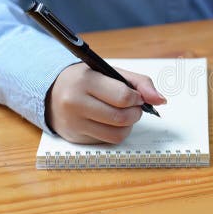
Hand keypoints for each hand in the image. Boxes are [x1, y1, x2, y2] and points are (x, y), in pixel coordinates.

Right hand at [45, 63, 166, 143]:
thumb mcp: (110, 72)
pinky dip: (115, 133)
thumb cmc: (87, 80)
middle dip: (135, 113)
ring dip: (128, 126)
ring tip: (124, 115)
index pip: (123, 97)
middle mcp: (75, 103)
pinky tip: (109, 122)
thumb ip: (140, 83)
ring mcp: (74, 123)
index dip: (137, 99)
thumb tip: (161, 100)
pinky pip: (107, 141)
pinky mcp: (75, 137)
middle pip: (121, 118)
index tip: (137, 97)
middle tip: (134, 107)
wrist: (51, 91)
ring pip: (117, 134)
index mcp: (85, 81)